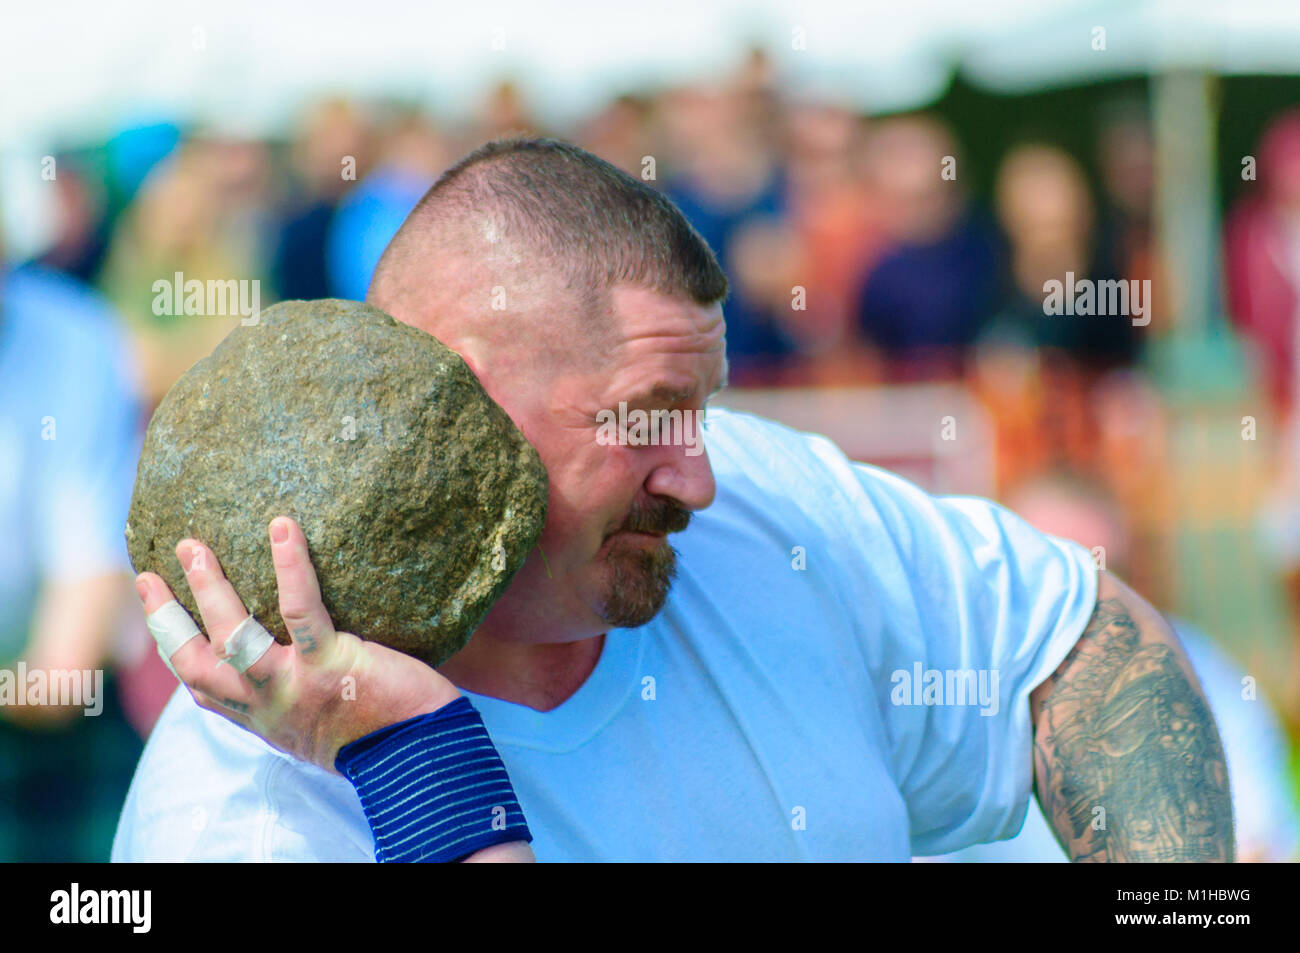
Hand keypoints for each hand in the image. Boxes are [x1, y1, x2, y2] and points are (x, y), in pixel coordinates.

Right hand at [135, 516, 460, 774]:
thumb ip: (299, 703)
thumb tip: (295, 666)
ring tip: (194, 546)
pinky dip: (290, 566)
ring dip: (208, 589)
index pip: (203, 688)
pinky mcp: (329, 664)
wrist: (418, 758)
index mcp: (264, 718)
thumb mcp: (321, 731)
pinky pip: (301, 609)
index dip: (174, 651)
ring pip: (232, 634)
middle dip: (167, 619)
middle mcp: (267, 705)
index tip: (156, 616)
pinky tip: (282, 529)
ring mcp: (293, 685)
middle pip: (198, 662)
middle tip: (148, 574)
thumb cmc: (382, 737)